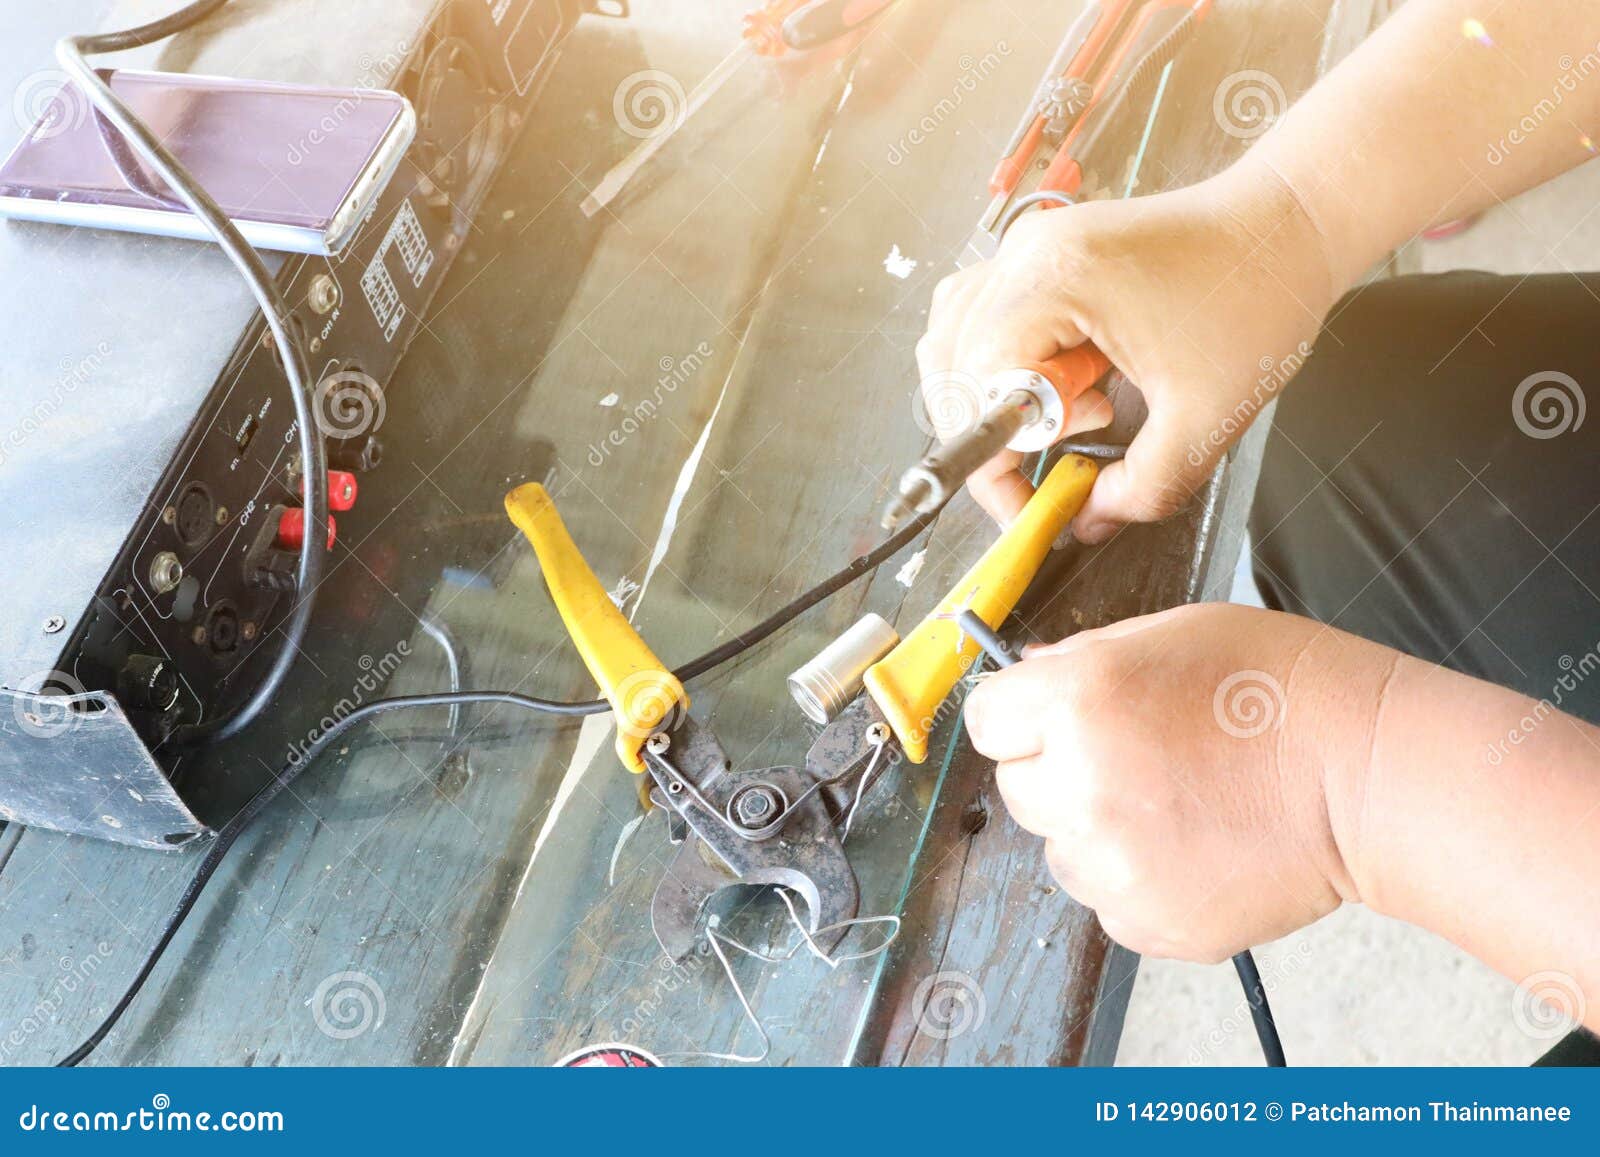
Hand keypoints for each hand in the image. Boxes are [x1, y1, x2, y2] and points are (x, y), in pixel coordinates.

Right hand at [916, 160, 1335, 536]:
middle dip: (1000, 433)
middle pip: (953, 367)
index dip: (996, 466)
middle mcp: (1026, 254)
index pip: (978, 390)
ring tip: (1074, 407)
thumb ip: (1141, 488)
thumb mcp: (1205, 420)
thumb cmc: (1257, 297)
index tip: (1029, 508)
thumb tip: (1085, 520)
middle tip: (1060, 461)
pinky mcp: (1042, 252)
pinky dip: (1001, 362)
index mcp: (1056, 281)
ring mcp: (1028, 247)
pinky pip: (981, 315)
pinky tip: (1059, 378)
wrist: (1288, 224)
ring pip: (954, 339)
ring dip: (993, 395)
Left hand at [962, 603, 1392, 961]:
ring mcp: (1113, 864)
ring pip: (1059, 851)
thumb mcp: (1170, 632)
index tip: (1047, 720)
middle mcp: (1081, 786)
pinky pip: (1106, 902)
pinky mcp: (1148, 920)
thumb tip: (1025, 676)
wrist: (1363, 774)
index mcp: (1078, 701)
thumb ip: (1082, 658)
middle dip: (1056, 772)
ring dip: (1093, 831)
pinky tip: (1192, 844)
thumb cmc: (1279, 688)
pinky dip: (1135, 880)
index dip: (1019, 717)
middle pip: (1016, 788)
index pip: (986, 721)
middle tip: (1130, 757)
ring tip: (1172, 802)